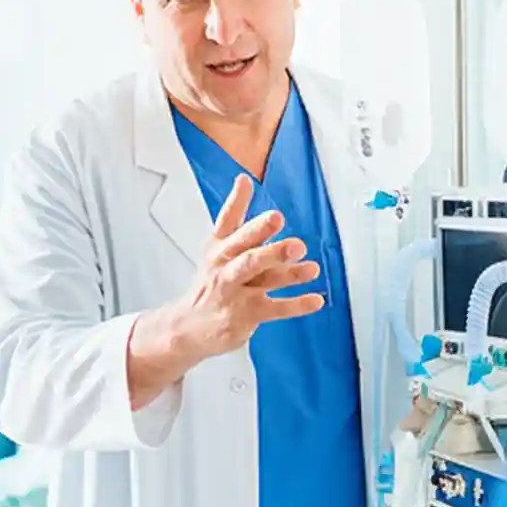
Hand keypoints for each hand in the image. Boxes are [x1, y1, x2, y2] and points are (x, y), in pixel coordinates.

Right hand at [127, 174, 323, 407]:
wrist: (189, 327)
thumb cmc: (212, 282)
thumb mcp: (218, 247)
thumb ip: (234, 215)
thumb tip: (243, 179)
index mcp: (219, 248)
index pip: (226, 222)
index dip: (235, 201)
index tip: (245, 182)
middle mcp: (225, 268)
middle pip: (245, 251)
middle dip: (261, 235)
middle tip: (278, 220)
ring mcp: (235, 293)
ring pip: (262, 279)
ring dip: (288, 272)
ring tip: (312, 268)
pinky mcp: (246, 315)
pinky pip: (275, 309)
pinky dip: (297, 305)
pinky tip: (316, 299)